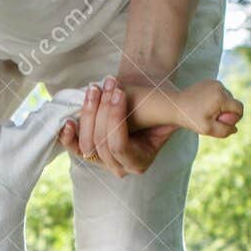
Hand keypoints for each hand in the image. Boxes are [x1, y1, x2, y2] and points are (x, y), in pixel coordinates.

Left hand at [60, 73, 176, 177]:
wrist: (140, 97)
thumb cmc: (155, 102)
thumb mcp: (170, 108)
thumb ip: (182, 112)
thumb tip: (173, 110)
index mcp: (139, 161)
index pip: (119, 146)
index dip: (115, 118)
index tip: (120, 91)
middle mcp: (119, 166)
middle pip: (100, 143)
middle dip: (102, 110)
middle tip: (109, 84)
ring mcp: (101, 160)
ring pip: (86, 143)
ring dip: (89, 112)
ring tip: (95, 89)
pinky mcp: (88, 151)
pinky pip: (74, 148)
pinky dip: (68, 136)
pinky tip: (68, 121)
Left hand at [184, 78, 243, 137]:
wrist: (175, 105)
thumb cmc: (190, 118)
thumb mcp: (207, 129)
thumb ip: (224, 131)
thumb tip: (235, 129)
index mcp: (221, 97)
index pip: (239, 108)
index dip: (235, 118)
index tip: (224, 123)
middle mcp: (220, 87)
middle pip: (233, 102)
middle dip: (227, 112)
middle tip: (212, 118)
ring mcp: (215, 83)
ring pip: (227, 97)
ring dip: (221, 106)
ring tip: (206, 111)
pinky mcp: (210, 82)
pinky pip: (220, 93)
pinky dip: (215, 100)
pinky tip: (204, 105)